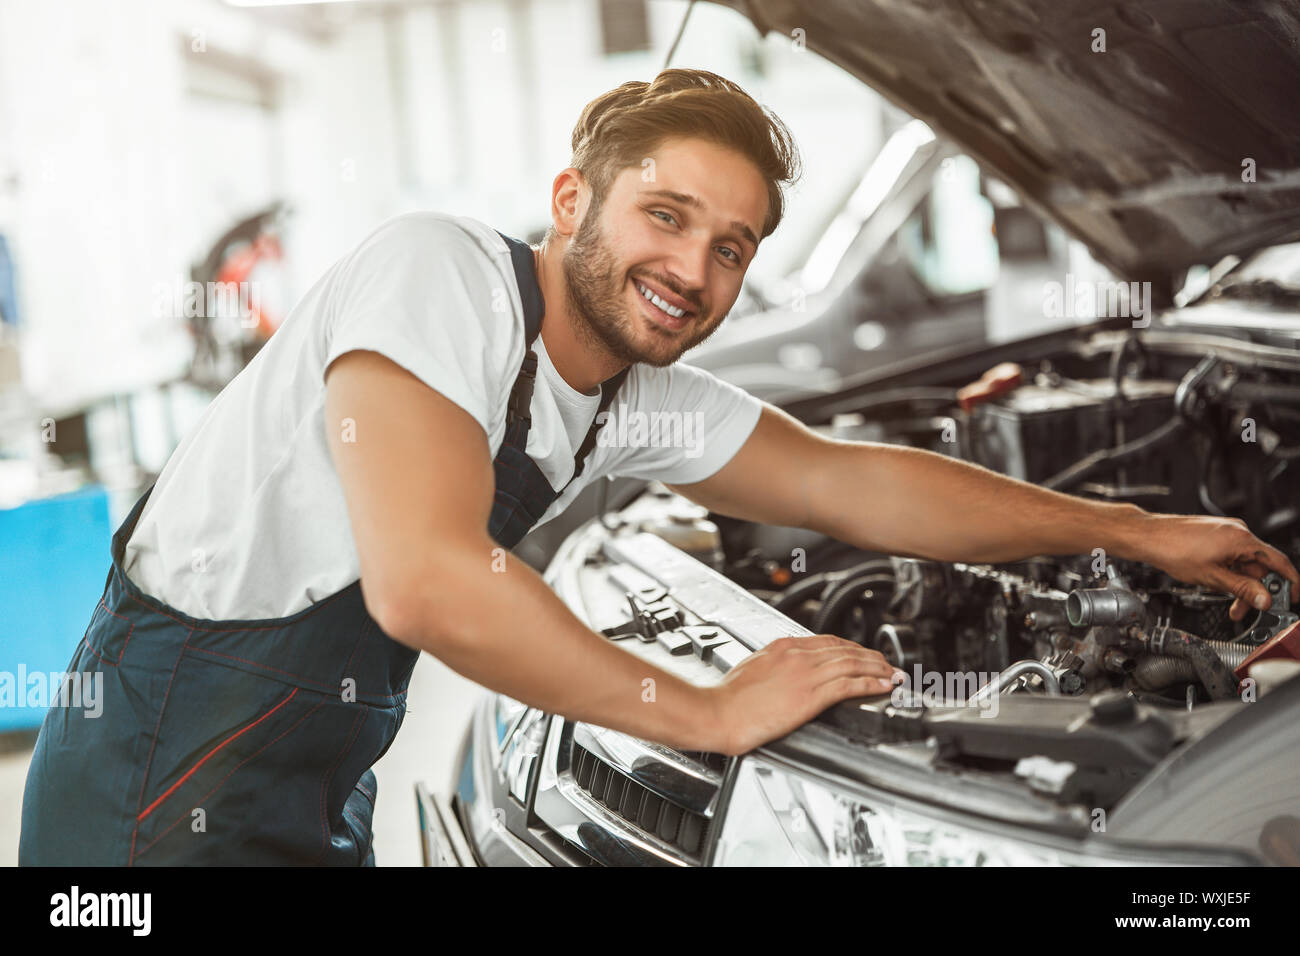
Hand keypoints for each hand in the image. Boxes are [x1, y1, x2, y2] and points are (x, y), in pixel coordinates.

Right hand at [706, 635, 901, 756]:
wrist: (719, 712)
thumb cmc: (729, 697)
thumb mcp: (753, 668)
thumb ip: (774, 665)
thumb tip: (784, 671)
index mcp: (784, 647)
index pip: (827, 642)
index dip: (851, 648)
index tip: (862, 655)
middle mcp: (798, 656)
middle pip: (845, 650)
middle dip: (870, 656)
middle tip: (887, 663)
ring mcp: (806, 674)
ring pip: (853, 664)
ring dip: (878, 669)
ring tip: (892, 674)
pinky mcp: (811, 696)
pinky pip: (849, 685)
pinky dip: (871, 684)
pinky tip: (882, 686)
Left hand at [1133, 513, 1299, 621]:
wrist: (1148, 536)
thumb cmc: (1172, 550)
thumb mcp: (1212, 577)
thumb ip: (1242, 589)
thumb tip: (1264, 599)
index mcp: (1242, 539)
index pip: (1278, 562)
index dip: (1290, 582)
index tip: (1292, 598)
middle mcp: (1237, 531)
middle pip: (1259, 566)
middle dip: (1254, 591)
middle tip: (1244, 610)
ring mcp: (1225, 532)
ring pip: (1244, 564)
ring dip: (1240, 585)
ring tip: (1228, 603)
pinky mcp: (1215, 535)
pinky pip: (1232, 557)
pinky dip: (1230, 573)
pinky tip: (1217, 583)